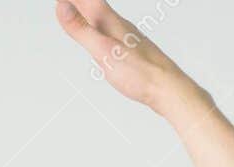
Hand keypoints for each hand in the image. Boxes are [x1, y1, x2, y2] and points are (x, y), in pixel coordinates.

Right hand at [55, 0, 202, 115]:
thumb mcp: (103, 51)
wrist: (171, 91)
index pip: (87, 1)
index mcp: (111, 23)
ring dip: (91, 15)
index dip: (73, 0)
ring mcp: (131, 39)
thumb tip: (62, 6)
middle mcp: (122, 27)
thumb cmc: (142, 74)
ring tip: (81, 12)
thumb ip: (82, 30)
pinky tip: (107, 39)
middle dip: (81, 4)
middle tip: (68, 4)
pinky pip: (115, 35)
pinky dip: (103, 31)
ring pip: (106, 21)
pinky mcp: (137, 53)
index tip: (63, 1)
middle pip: (96, 7)